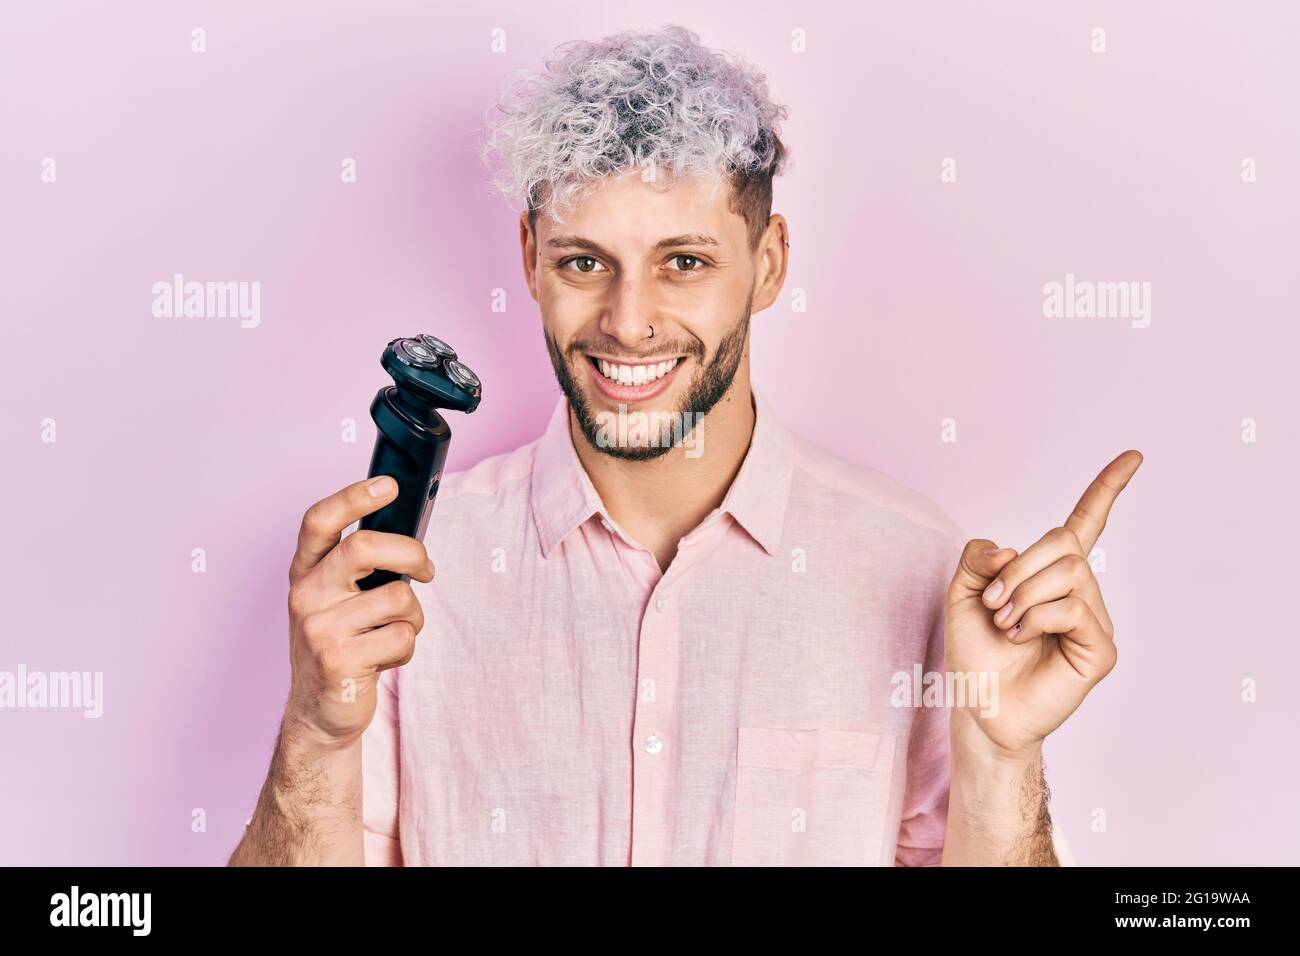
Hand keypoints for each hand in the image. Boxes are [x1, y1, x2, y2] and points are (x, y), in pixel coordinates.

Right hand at [284, 476, 434, 750]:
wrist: (320, 713)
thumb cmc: (342, 645)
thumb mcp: (340, 601)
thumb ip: (363, 570)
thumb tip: (411, 541)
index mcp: (305, 573)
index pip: (319, 521)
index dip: (353, 497)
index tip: (389, 485)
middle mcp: (305, 595)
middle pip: (364, 547)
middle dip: (411, 553)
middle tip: (427, 569)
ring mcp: (318, 629)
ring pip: (397, 599)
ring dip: (413, 618)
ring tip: (393, 634)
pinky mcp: (338, 661)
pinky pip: (401, 638)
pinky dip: (406, 648)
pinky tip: (385, 659)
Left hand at [945, 450, 1142, 759]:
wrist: (977, 706)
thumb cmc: (974, 653)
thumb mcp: (961, 594)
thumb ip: (977, 559)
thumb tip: (1010, 548)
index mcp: (1051, 573)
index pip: (1086, 523)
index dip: (1106, 489)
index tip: (1133, 456)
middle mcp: (1080, 591)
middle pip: (1064, 541)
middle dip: (1019, 567)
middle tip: (993, 603)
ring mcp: (1094, 619)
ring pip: (1069, 572)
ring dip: (1023, 594)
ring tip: (1005, 625)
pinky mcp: (1100, 649)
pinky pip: (1074, 608)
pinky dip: (1037, 617)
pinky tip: (1022, 638)